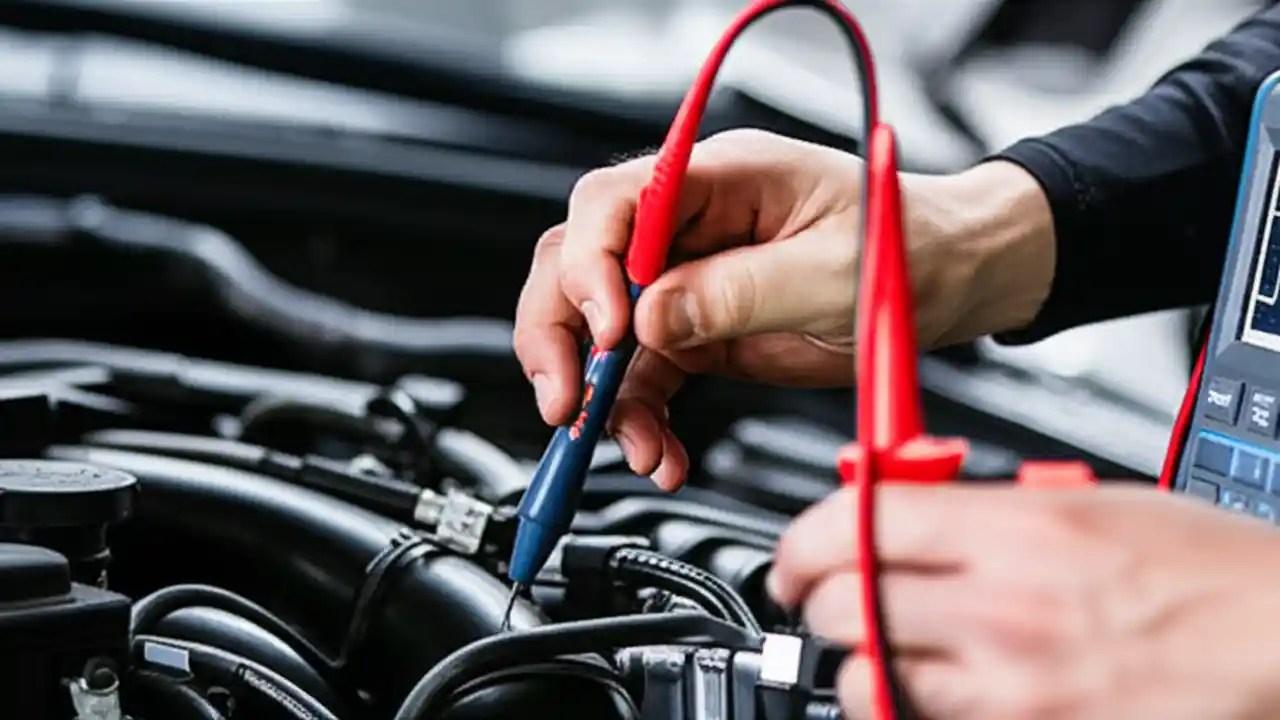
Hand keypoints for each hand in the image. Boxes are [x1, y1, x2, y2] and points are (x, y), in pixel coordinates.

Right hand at [514, 128, 1054, 488]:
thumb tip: (653, 318)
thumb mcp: (831, 272)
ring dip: (601, 394)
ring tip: (630, 445)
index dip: (591, 266)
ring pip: (602, 332)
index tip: (609, 331)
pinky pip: (645, 376)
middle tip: (570, 398)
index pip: (613, 203)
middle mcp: (688, 224)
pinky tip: (660, 451)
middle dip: (561, 334)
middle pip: (580, 264)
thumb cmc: (911, 245)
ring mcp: (689, 279)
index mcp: (718, 179)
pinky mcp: (700, 330)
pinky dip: (640, 418)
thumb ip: (738, 293)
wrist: (955, 278)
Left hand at [768, 483, 1279, 719]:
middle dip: (824, 601)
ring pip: (865, 681)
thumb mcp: (1087, 500)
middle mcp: (1001, 607)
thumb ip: (978, 506)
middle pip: (839, 605)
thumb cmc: (1210, 569)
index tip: (792, 558)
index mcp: (1015, 527)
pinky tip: (933, 690)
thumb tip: (900, 507)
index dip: (798, 542)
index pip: (848, 522)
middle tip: (836, 598)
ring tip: (889, 648)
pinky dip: (907, 711)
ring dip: (862, 663)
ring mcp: (1011, 687)